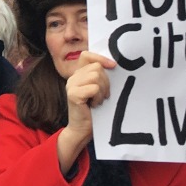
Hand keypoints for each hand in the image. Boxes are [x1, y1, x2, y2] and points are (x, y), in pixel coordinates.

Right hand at [57, 52, 116, 175]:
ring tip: (99, 100)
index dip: (100, 58)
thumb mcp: (97, 89)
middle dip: (106, 81)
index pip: (87, 55)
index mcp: (77, 74)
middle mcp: (72, 78)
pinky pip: (94, 88)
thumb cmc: (93, 111)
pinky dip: (98, 97)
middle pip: (96, 67)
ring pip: (96, 76)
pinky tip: (94, 105)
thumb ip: (99, 76)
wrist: (82, 130)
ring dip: (102, 90)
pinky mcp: (73, 95)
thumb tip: (113, 64)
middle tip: (104, 95)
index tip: (113, 66)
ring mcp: (71, 85)